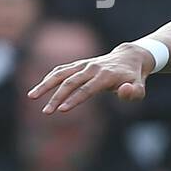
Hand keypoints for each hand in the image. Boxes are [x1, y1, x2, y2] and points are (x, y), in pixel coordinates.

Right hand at [27, 43, 153, 113]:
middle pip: (71, 82)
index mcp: (105, 76)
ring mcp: (83, 64)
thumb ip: (134, 92)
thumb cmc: (134, 78)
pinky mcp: (78, 64)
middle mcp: (92, 68)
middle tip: (46, 112)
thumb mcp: (140, 87)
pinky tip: (39, 89)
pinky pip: (61, 70)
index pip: (87, 89)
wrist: (129, 57)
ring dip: (46, 84)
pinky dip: (49, 78)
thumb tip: (125, 91)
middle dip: (57, 97)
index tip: (62, 110)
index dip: (74, 99)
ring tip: (31, 97)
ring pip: (61, 73)